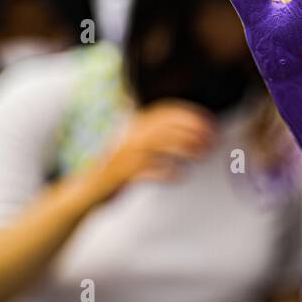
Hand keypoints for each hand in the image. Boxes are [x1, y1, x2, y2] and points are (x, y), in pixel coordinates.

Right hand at [89, 101, 215, 198]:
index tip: (212, 126)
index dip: (192, 116)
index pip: (167, 111)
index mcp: (136, 124)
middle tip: (213, 143)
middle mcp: (130, 134)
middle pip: (166, 126)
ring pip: (158, 145)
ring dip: (184, 149)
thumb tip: (199, 135)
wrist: (88, 190)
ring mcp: (124, 153)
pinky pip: (146, 170)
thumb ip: (163, 137)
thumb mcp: (141, 146)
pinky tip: (180, 176)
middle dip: (193, 133)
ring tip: (202, 157)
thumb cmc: (122, 168)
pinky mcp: (120, 174)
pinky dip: (166, 172)